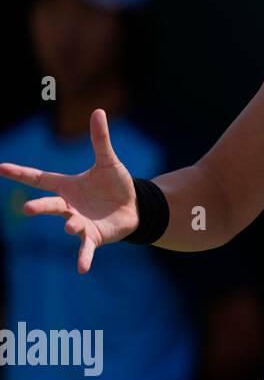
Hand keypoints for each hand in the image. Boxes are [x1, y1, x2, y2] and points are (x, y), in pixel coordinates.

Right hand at [0, 109, 138, 272]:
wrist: (134, 206)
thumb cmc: (116, 185)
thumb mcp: (108, 161)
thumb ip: (100, 140)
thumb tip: (98, 111)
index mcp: (67, 186)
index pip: (38, 178)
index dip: (20, 173)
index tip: (0, 168)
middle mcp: (68, 206)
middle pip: (50, 205)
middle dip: (39, 207)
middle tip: (27, 209)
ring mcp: (79, 223)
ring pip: (70, 225)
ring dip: (71, 226)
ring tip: (71, 227)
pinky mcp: (94, 237)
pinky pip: (86, 248)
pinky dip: (83, 257)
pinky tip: (81, 269)